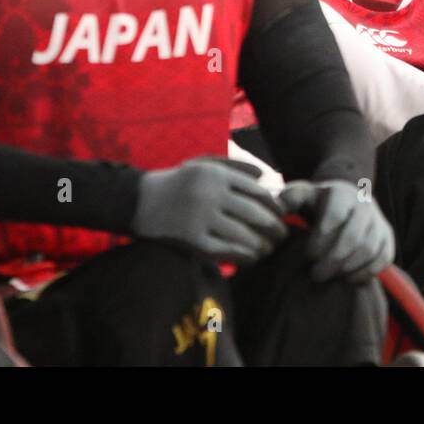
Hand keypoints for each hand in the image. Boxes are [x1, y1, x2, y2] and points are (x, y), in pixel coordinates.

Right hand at [131, 157, 288, 264]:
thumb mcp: (204, 164)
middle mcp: (210, 195)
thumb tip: (265, 177)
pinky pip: (226, 252)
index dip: (275, 206)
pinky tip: (252, 259)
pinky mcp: (191, 240)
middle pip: (255, 214)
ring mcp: (200, 218)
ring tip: (269, 249)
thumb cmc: (180, 182)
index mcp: (216, 175)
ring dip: (262, 245)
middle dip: (275, 228)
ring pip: (243, 236)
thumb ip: (235, 167)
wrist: (140, 201)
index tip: (283, 215)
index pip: (258, 192)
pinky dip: (244, 257)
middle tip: (283, 235)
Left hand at [278, 180, 393, 283]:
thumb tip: (280, 205)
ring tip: (330, 276)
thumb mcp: (304, 195)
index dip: (321, 238)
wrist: (348, 200)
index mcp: (342, 193)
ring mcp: (379, 222)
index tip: (308, 254)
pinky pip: (383, 258)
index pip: (336, 216)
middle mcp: (365, 205)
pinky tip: (348, 279)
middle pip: (353, 237)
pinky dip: (366, 272)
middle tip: (316, 274)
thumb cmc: (319, 203)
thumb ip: (290, 197)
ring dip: (348, 268)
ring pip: (369, 249)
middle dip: (333, 260)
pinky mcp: (387, 238)